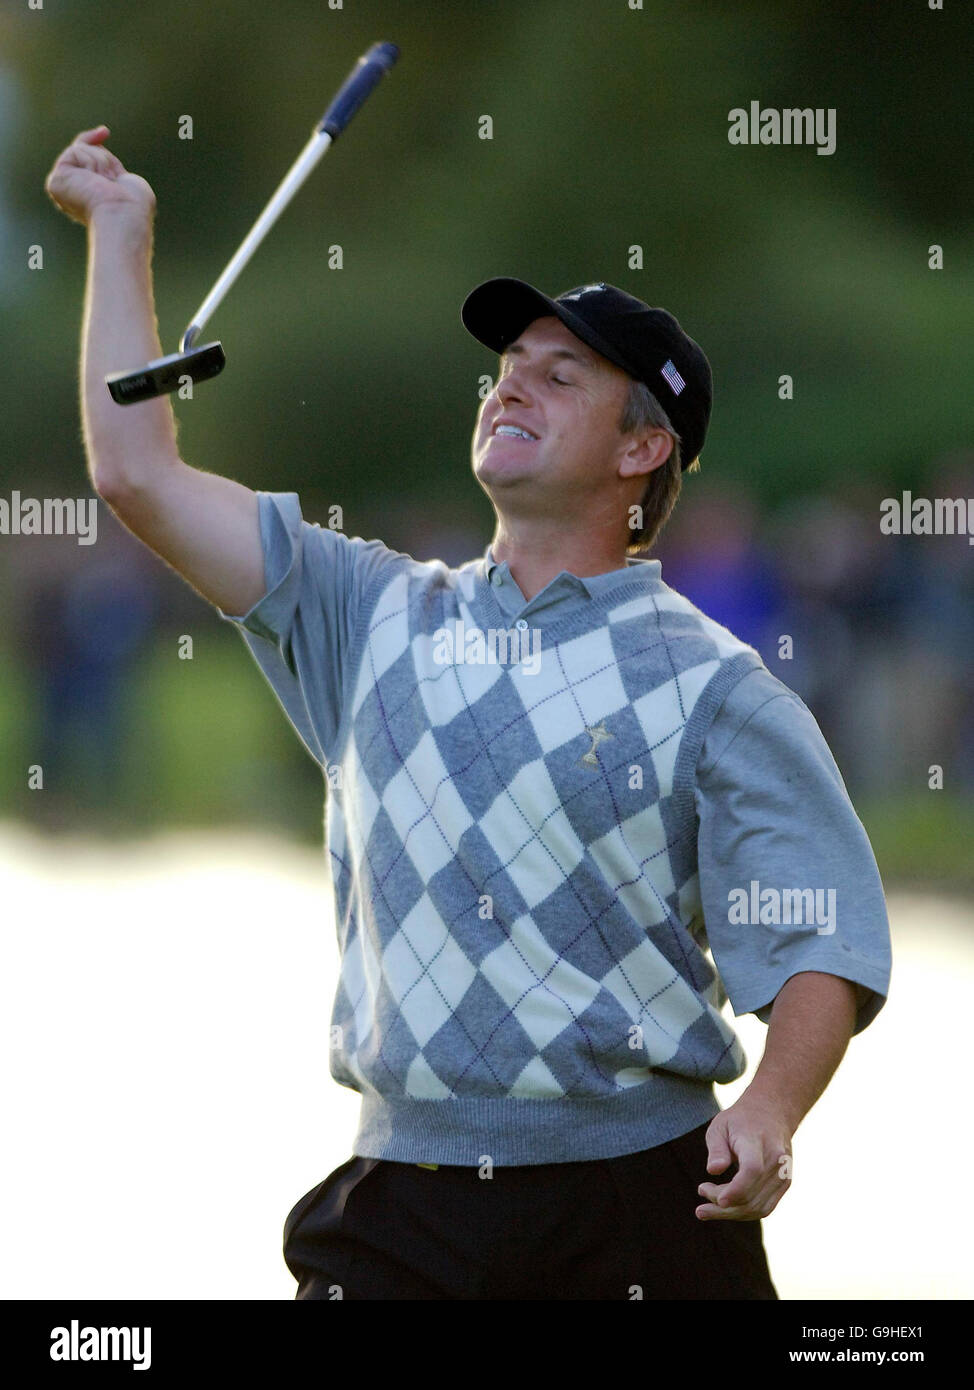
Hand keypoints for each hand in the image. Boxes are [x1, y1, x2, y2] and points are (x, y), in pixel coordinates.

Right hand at [45, 126, 155, 226]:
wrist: (124, 214)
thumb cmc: (132, 205)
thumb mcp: (125, 180)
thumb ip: (109, 167)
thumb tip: (97, 145)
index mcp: (88, 197)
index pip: (86, 161)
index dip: (93, 143)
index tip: (105, 131)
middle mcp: (73, 193)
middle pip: (81, 151)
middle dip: (102, 157)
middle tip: (115, 176)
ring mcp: (62, 186)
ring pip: (81, 149)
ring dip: (102, 162)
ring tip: (108, 184)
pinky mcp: (56, 179)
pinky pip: (75, 151)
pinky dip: (92, 161)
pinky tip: (98, 179)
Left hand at [695, 1094, 792, 1220]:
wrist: (772, 1113)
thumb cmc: (740, 1120)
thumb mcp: (720, 1126)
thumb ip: (717, 1148)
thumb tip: (713, 1170)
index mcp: (757, 1141)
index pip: (752, 1170)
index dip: (736, 1189)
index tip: (718, 1199)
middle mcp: (776, 1160)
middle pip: (751, 1195)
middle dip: (723, 1206)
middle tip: (700, 1203)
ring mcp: (783, 1174)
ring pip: (758, 1208)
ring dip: (731, 1214)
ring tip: (706, 1207)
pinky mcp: (784, 1184)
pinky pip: (764, 1207)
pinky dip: (744, 1212)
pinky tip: (725, 1207)